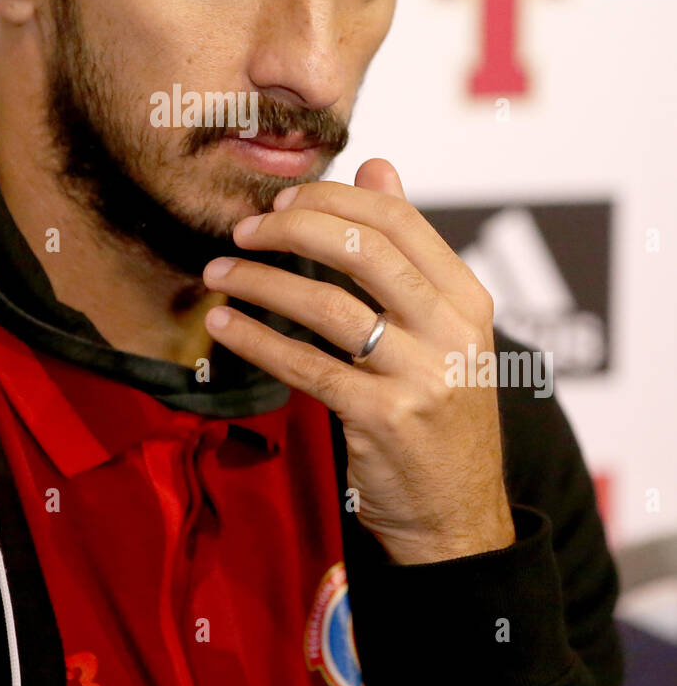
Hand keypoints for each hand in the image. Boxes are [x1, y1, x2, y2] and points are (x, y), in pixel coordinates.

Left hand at [202, 158, 515, 564]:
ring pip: (327, 305)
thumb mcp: (443, 328)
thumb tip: (378, 164)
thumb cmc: (440, 415)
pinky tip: (224, 326)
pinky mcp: (383, 420)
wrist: (457, 520)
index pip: (398, 220)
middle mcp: (452, 332)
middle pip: (364, 251)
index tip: (283, 200)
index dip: (333, 200)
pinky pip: (305, 366)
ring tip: (217, 273)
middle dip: (292, 228)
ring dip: (260, 282)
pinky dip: (256, 340)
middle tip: (244, 230)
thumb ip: (409, 249)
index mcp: (469, 299)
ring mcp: (421, 378)